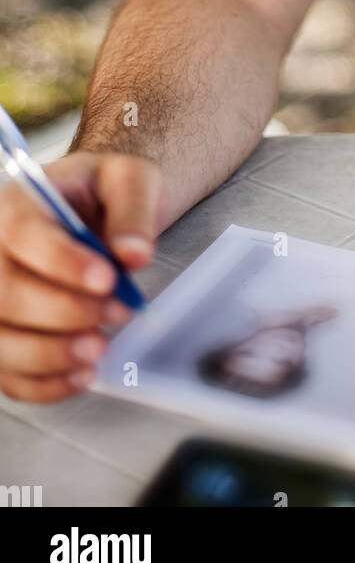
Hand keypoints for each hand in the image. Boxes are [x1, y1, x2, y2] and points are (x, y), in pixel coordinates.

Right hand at [0, 151, 162, 401]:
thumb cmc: (105, 194)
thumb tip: (133, 252)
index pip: (23, 234)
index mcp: (18, 204)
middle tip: (119, 311)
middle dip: (66, 312)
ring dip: (51, 353)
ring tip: (100, 347)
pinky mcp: (2, 335)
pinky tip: (81, 373)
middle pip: (5, 293)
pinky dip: (43, 383)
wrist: (95, 211)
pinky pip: (6, 372)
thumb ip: (133, 209)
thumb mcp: (130, 179)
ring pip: (0, 339)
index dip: (62, 263)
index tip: (108, 280)